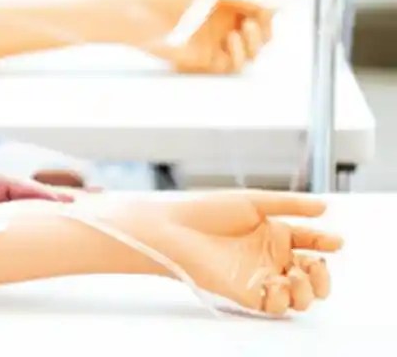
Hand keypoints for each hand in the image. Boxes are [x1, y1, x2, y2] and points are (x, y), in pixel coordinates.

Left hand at [0, 152, 69, 226]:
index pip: (3, 184)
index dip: (36, 195)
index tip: (67, 205)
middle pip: (11, 192)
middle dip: (47, 200)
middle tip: (88, 208)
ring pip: (0, 203)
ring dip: (30, 210)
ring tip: (66, 220)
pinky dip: (5, 219)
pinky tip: (20, 230)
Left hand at [98, 191, 340, 315]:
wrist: (173, 230)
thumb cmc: (205, 212)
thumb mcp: (253, 202)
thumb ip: (289, 205)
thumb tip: (325, 207)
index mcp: (273, 235)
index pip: (310, 243)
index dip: (325, 243)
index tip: (334, 241)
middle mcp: (269, 259)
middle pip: (311, 276)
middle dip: (323, 275)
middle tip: (317, 264)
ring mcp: (259, 277)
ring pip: (298, 296)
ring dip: (307, 290)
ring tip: (296, 274)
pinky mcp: (246, 294)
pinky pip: (275, 306)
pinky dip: (283, 299)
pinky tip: (278, 283)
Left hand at [125, 0, 274, 73]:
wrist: (141, 14)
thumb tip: (280, 5)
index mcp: (226, 9)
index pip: (259, 15)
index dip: (269, 13)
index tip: (271, 8)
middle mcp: (224, 28)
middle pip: (260, 38)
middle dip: (266, 30)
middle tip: (262, 21)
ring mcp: (217, 46)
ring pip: (251, 54)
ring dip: (256, 42)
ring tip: (247, 27)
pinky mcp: (207, 62)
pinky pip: (233, 64)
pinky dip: (239, 52)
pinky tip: (233, 38)